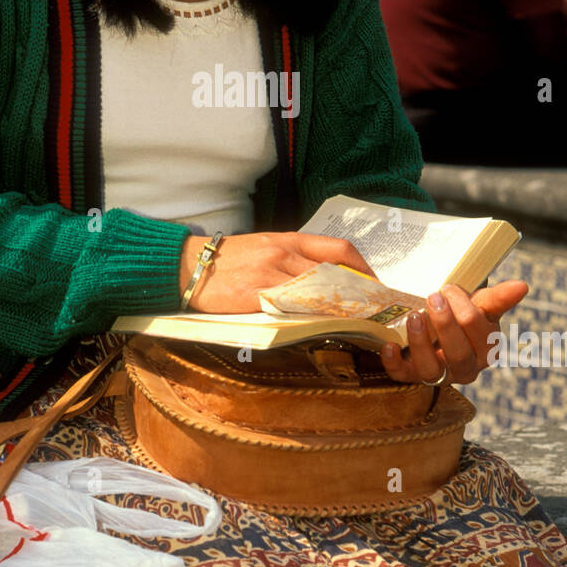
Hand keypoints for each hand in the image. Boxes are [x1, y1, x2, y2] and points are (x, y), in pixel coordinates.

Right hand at [178, 231, 375, 313]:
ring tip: (357, 322)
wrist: (190, 266)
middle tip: (374, 309)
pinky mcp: (255, 295)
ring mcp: (270, 274)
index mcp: (288, 239)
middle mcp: (283, 253)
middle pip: (335, 272)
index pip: (338, 249)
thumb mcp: (264, 249)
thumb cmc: (228, 261)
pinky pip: (292, 306)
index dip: (364, 268)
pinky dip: (312, 317)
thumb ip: (293, 260)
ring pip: (318, 291)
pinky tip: (323, 327)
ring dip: (341, 308)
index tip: (376, 284)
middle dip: (360, 292)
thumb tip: (324, 279)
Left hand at [379, 279, 528, 385]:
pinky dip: (394, 363)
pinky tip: (389, 345)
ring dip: (421, 344)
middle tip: (433, 297)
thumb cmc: (463, 314)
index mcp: (487, 349)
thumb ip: (498, 297)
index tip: (449, 288)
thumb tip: (522, 286)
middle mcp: (465, 368)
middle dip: (445, 325)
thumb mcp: (480, 304)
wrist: (439, 324)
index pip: (480, 333)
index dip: (465, 309)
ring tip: (413, 316)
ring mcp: (439, 375)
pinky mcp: (412, 377)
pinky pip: (402, 377)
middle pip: (459, 355)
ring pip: (432, 371)